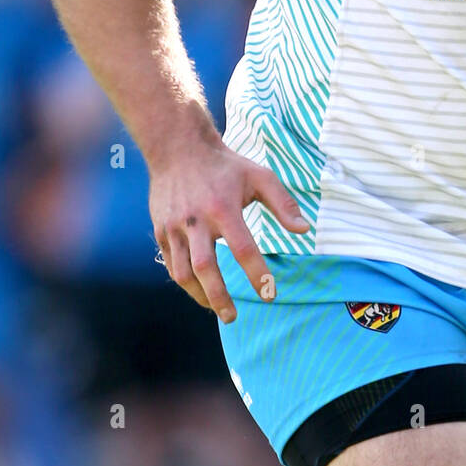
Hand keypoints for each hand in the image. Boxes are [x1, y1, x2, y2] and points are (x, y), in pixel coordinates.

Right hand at [149, 140, 309, 321]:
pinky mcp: (161, 230)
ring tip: (217, 307)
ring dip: (200, 295)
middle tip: (233, 317)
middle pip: (205, 268)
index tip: (269, 295)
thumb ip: (283, 204)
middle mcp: (196, 221)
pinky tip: (199, 288)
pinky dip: (184, 281)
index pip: (243, 250)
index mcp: (224, 208)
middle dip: (220, 297)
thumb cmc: (225, 165)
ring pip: (182, 272)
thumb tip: (304, 230)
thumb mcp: (259, 176)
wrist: (178, 148)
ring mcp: (174, 227)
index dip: (258, 276)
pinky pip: (171, 264)